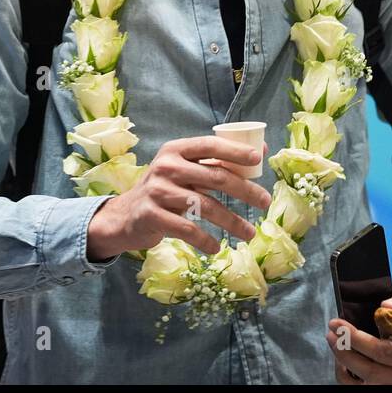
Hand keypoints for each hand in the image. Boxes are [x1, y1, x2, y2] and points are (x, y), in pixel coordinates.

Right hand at [87, 136, 271, 257]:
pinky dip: (206, 240)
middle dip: (245, 190)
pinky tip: (217, 247)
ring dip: (232, 221)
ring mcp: (157, 191)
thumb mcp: (184, 171)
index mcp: (176, 150)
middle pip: (214, 176)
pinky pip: (187, 229)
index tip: (258, 159)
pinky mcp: (152, 215)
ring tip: (250, 234)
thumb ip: (214, 162)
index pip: (209, 145)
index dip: (235, 151)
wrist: (126, 216)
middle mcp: (166, 166)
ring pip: (205, 206)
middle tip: (265, 201)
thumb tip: (260, 152)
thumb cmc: (165, 190)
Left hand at [327, 282, 391, 384]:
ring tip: (334, 340)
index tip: (344, 327)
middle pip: (378, 373)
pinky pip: (363, 385)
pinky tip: (340, 354)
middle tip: (333, 332)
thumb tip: (386, 309)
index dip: (366, 343)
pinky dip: (347, 373)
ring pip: (369, 382)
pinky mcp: (389, 380)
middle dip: (350, 353)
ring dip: (346, 363)